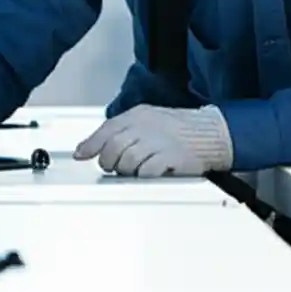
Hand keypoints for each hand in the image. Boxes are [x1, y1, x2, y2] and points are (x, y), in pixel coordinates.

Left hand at [73, 104, 232, 176]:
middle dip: (109, 161)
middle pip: (113, 147)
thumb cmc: (177, 129)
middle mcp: (146, 127)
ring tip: (134, 170)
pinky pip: (147, 171)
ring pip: (127, 161)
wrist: (209, 132)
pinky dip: (144, 175)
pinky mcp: (170, 158)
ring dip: (127, 170)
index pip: (107, 129)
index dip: (91, 144)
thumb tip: (87, 148)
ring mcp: (158, 142)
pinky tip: (148, 173)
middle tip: (115, 167)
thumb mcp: (146, 121)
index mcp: (138, 116)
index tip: (81, 155)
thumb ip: (118, 132)